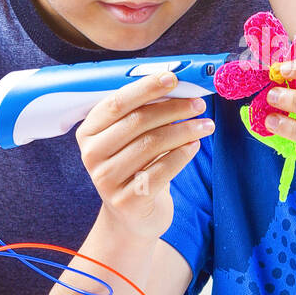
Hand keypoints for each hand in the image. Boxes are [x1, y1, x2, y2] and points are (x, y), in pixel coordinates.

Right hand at [75, 70, 214, 240]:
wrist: (132, 216)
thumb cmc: (136, 167)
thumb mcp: (132, 139)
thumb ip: (144, 113)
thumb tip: (177, 86)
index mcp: (89, 132)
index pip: (116, 103)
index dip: (146, 88)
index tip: (173, 77)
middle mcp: (92, 155)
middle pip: (136, 122)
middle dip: (173, 109)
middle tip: (198, 104)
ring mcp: (106, 179)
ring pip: (151, 144)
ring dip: (184, 131)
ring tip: (206, 125)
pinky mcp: (127, 200)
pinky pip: (161, 170)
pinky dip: (182, 154)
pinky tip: (195, 145)